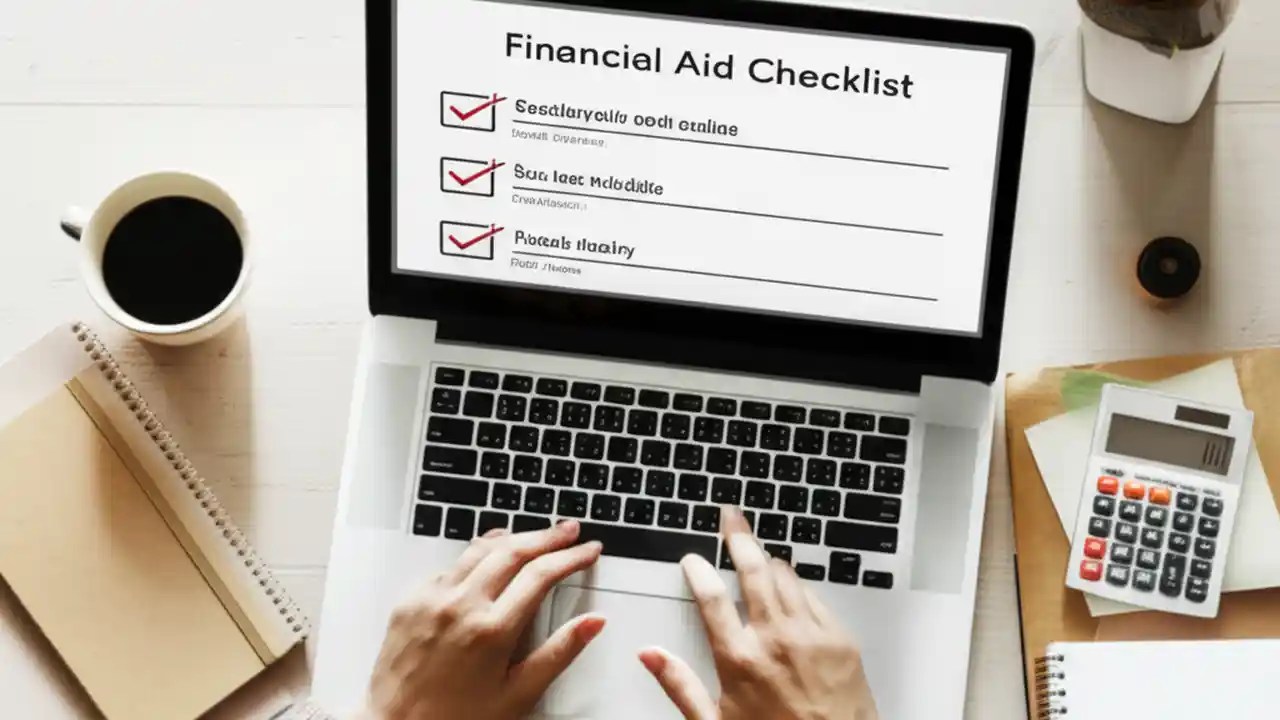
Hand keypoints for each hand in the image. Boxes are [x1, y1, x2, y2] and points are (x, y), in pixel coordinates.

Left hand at [364, 521, 604, 719]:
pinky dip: (473, 557)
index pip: (541, 575)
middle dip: (547, 537)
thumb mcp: (518, 695)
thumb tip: (592, 623)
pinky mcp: (410, 601)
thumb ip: (559, 653)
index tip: (588, 551)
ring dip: (512, 538)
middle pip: (513, 551)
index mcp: (491, 631)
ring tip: (533, 535)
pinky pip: (448, 567)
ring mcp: (431, 599)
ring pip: (479, 549)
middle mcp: (460, 606)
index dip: (571, 557)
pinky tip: (485, 560)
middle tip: (569, 532)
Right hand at [638, 509, 878, 719]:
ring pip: (787, 577)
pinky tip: (791, 587)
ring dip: (769, 559)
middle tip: (732, 517)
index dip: (699, 570)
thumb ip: (680, 685)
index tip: (694, 559)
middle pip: (753, 570)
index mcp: (740, 659)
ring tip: (758, 550)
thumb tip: (650, 656)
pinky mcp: (841, 640)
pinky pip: (816, 596)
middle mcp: (776, 639)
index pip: (712, 597)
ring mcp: (812, 635)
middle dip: (739, 537)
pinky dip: (800, 587)